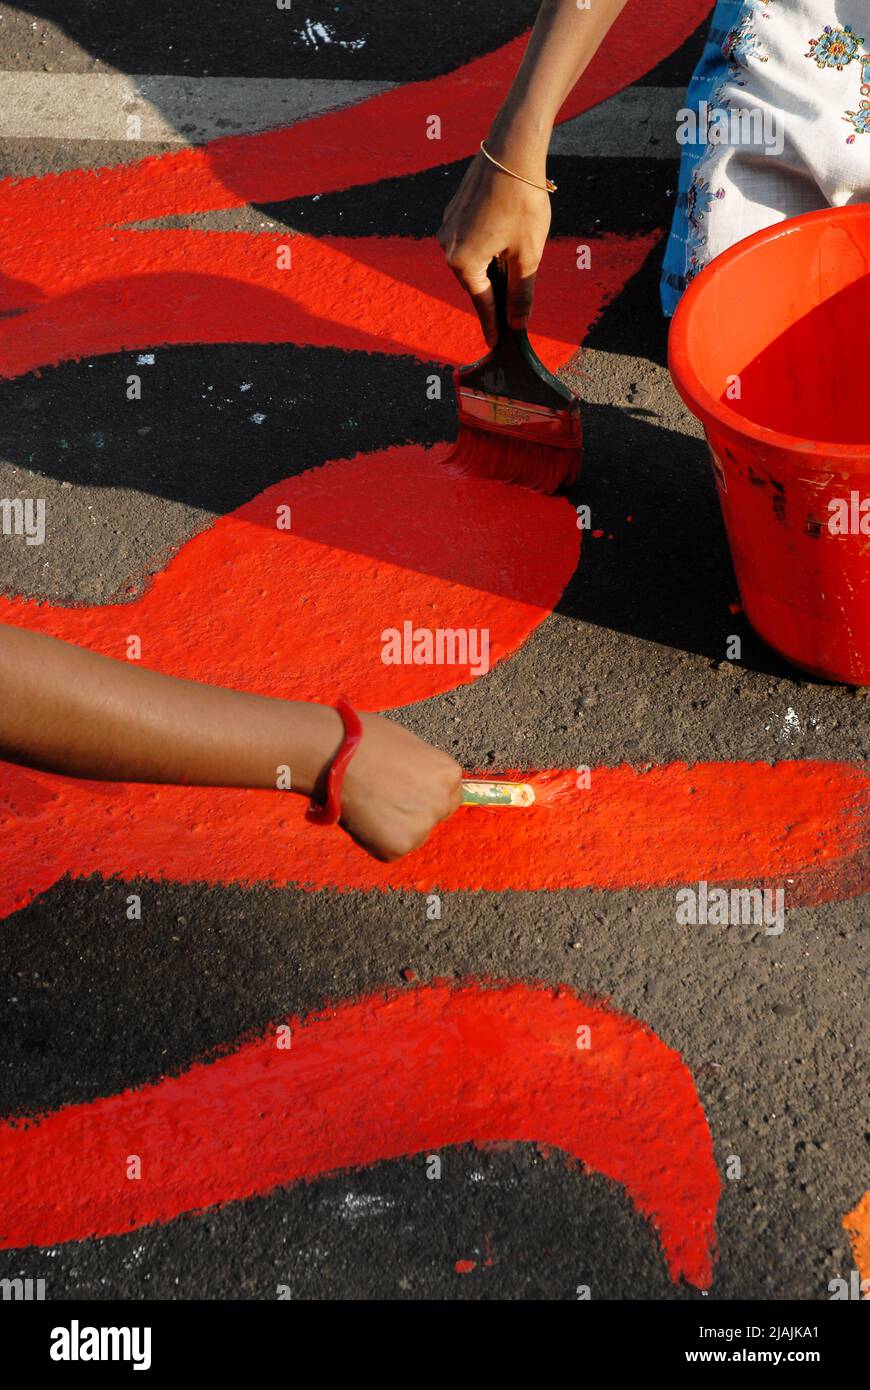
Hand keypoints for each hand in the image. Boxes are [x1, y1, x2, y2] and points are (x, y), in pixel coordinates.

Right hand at [339, 713, 462, 861]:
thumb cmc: (363, 740)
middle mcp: (441, 802)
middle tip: (383, 801)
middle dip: (412, 813)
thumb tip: (414, 783)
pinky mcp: (397, 848)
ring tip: (368, 805)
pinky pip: (388, 849)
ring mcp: (421, 828)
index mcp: (448, 774)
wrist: (333, 754)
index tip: (406, 793)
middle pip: (432, 817)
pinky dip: (373, 840)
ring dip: (393, 828)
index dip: (424, 794)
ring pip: (410, 836)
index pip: (448, 795)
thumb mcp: (407, 746)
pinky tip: (360, 817)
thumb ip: (420, 769)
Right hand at [437, 141, 551, 344]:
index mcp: (463, 262)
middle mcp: (447, 246)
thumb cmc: (522, 202)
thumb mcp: (528, 255)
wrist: (512, 149)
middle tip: (514, 310)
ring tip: (515, 268)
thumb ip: (521, 293)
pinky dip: (487, 248)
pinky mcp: (454, 210)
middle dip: (495, 294)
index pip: (483, 303)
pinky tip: (506, 241)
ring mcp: (448, 226)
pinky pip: (470, 240)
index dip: (494, 325)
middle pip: (476, 282)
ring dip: (492, 268)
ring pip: (473, 260)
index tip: (497, 344)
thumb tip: (517, 322)